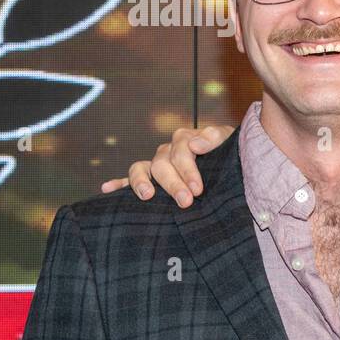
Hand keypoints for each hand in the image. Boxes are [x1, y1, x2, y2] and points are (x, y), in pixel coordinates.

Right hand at [100, 125, 234, 207]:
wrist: (232, 164)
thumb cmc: (230, 153)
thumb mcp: (229, 142)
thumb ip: (215, 138)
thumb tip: (195, 144)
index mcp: (186, 140)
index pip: (181, 151)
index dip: (188, 170)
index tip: (198, 190)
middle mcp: (168, 151)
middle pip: (162, 164)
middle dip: (173, 184)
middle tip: (186, 202)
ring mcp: (157, 164)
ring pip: (141, 168)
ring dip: (142, 182)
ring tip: (148, 196)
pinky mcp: (150, 178)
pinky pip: (128, 179)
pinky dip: (118, 183)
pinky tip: (106, 189)